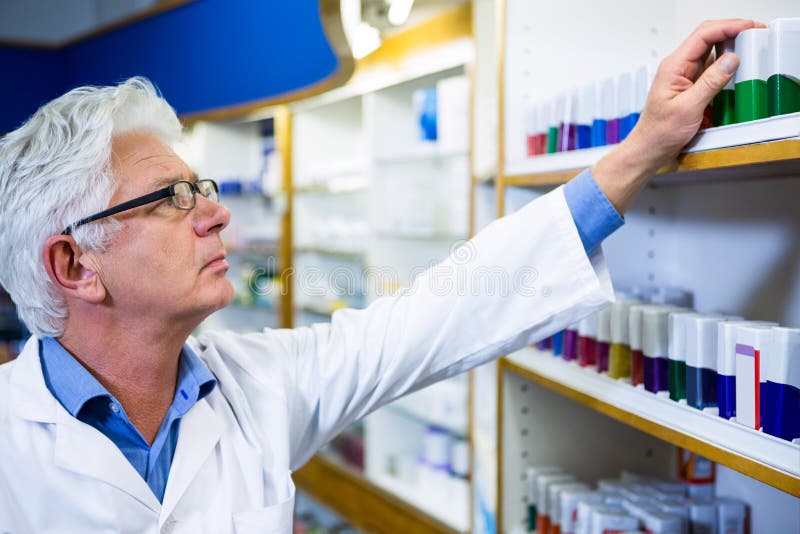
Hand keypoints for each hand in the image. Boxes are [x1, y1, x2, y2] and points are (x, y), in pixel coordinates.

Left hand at [592, 19, 763, 213]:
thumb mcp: (688, 108)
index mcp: (674, 66)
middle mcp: (679, 67)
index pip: (703, 35)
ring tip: (750, 51)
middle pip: (708, 39)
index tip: (748, 27)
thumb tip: (731, 59)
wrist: (649, 149)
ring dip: (731, 50)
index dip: (728, 26)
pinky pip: (712, 71)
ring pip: (712, 54)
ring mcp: (685, 77)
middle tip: (755, 35)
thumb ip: (710, 82)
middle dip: (732, 32)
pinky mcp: (692, 87)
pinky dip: (726, 68)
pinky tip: (737, 71)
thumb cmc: (659, 132)